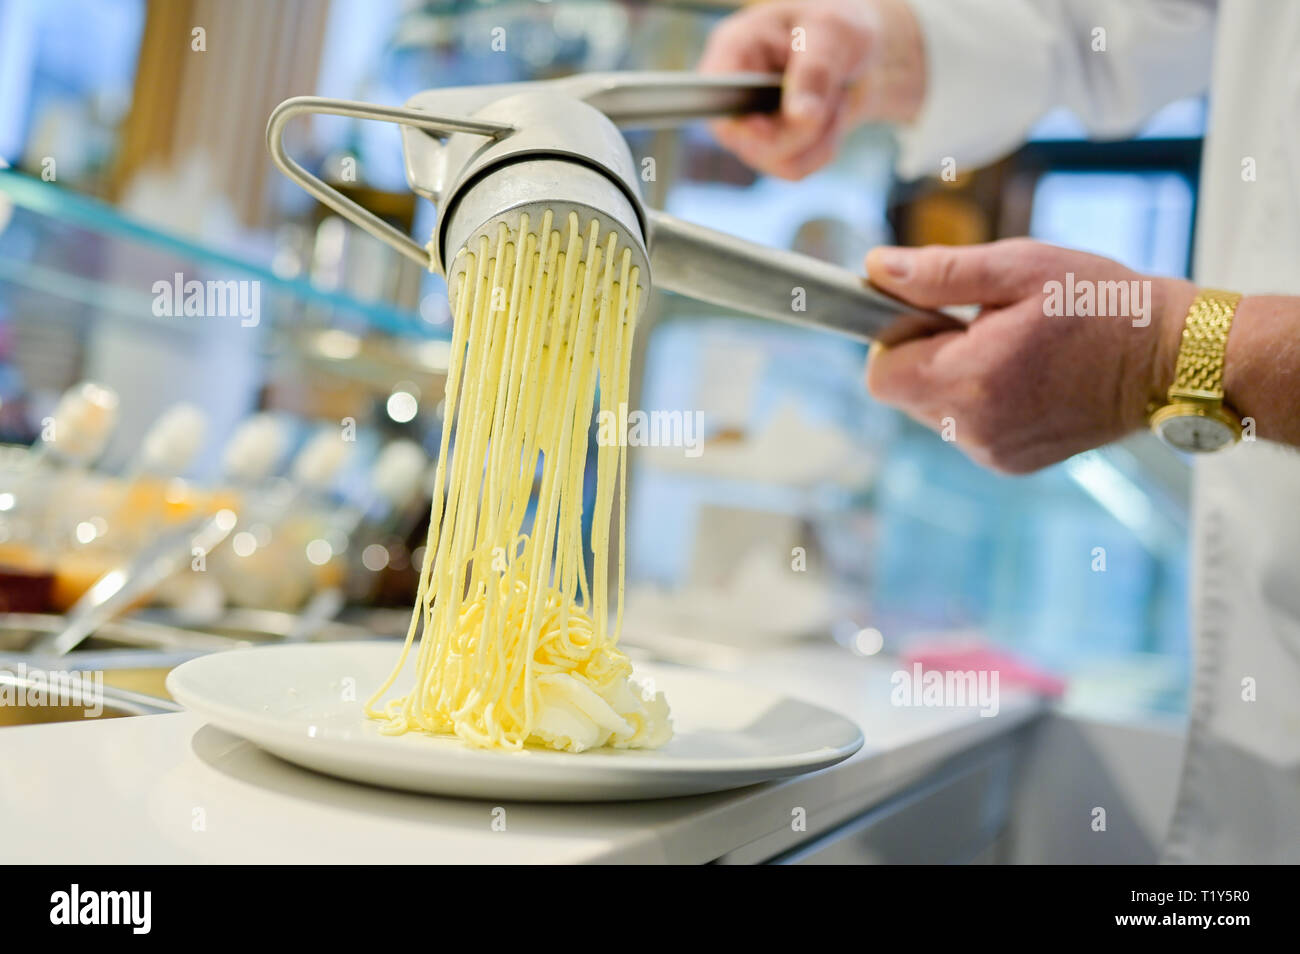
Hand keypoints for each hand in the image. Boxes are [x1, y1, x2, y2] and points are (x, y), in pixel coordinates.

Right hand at [697, 0, 924, 179]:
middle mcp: (734, 91)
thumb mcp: (832, 32)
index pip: (717, 99)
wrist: (860, 56)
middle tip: (836, 96)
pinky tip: (830, 119)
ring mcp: (748, 126)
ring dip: (819, 138)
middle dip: (803, 129)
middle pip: (750, 141)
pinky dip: (822, 149)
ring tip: (834, 99)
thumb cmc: (838, 29)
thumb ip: (815, 71)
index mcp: (735, 48)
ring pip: (778, 161)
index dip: (743, 124)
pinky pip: (794, 169)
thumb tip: (801, 116)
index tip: (774, 125)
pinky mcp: (767, 149)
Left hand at [864, 239, 1194, 472]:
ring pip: (934, 411)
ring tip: (1013, 349)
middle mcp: (973, 430)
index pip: (880, 374)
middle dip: (928, 355)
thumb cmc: (1100, 303)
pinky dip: (981, 402)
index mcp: (968, 381)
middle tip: (985, 325)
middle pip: (904, 393)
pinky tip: (1027, 377)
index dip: (896, 337)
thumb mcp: (1018, 268)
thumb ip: (939, 273)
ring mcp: (992, 452)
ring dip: (955, 377)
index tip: (937, 314)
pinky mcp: (1011, 463)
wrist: (1171, 359)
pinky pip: (967, 429)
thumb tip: (874, 268)